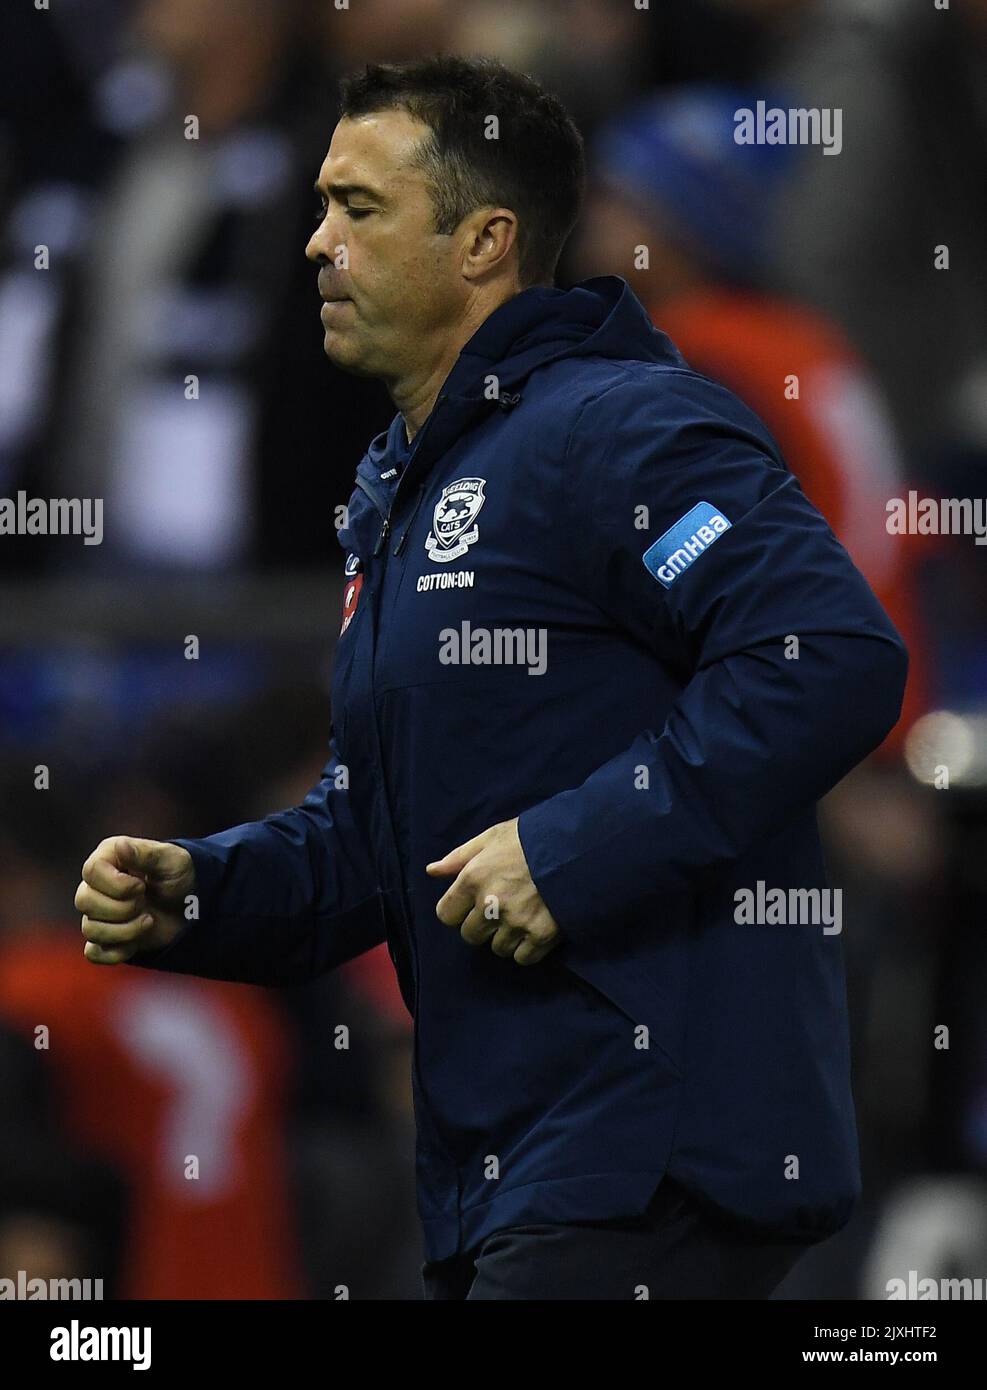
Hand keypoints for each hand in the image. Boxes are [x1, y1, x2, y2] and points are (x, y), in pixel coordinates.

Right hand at [76, 837, 194, 964]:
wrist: (192, 906)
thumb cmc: (180, 876)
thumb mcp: (171, 861)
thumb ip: (146, 854)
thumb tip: (120, 846)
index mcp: (108, 858)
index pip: (91, 871)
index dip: (116, 884)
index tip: (141, 886)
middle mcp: (96, 885)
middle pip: (85, 901)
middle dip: (123, 908)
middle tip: (145, 903)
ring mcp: (97, 913)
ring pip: (90, 929)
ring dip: (125, 930)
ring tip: (148, 921)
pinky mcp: (104, 939)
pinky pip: (93, 953)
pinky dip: (117, 952)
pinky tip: (137, 942)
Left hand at [426, 818, 560, 965]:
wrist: (578, 846)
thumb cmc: (531, 837)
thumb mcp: (492, 837)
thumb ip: (459, 857)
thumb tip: (431, 871)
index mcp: (473, 879)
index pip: (446, 915)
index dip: (457, 911)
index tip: (471, 905)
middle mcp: (490, 905)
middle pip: (470, 935)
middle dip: (481, 925)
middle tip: (500, 910)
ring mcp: (516, 922)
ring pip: (497, 948)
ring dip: (505, 937)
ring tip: (521, 916)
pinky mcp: (541, 935)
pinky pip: (523, 957)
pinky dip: (527, 948)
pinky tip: (534, 929)